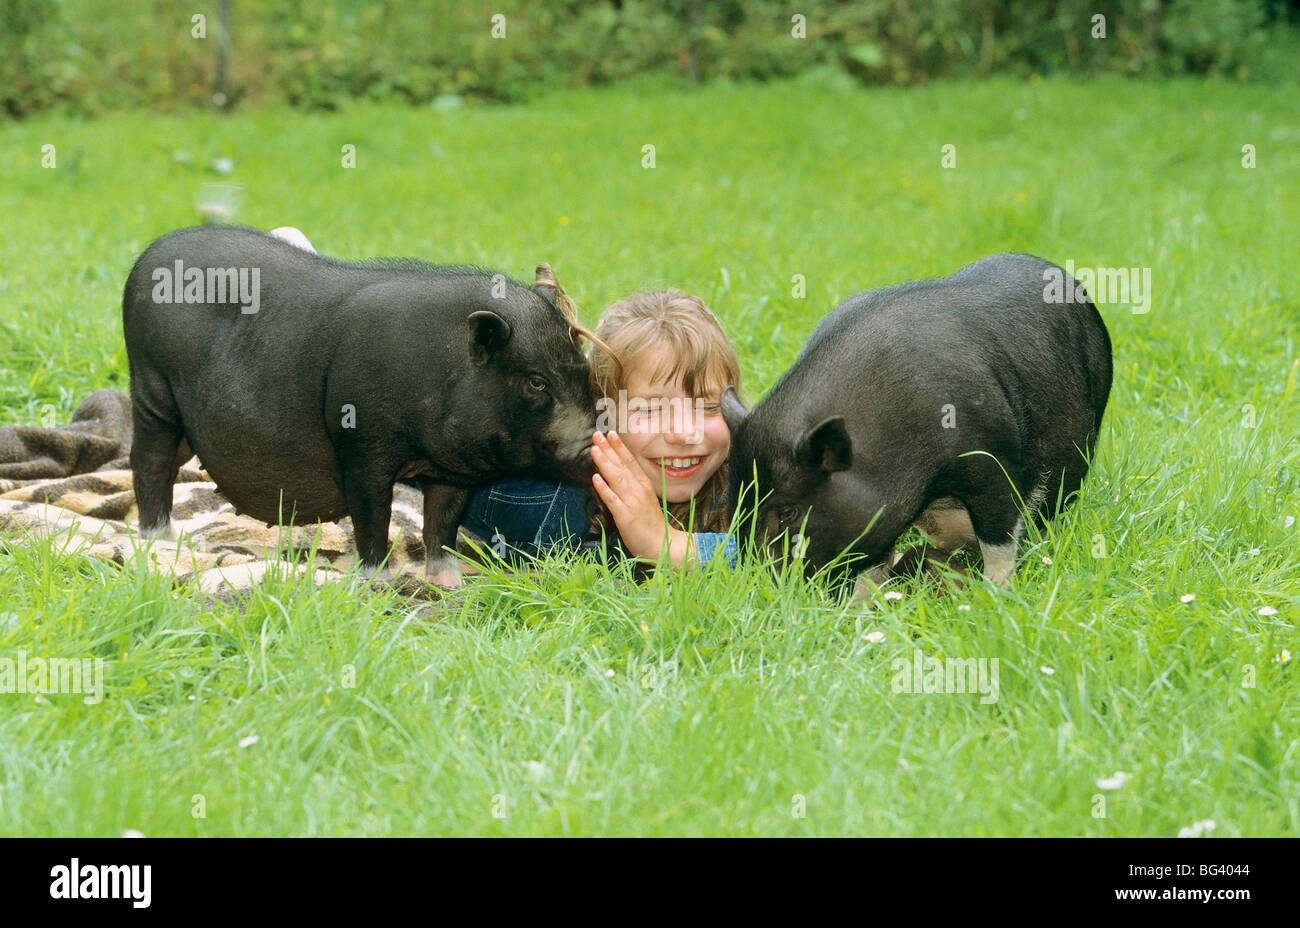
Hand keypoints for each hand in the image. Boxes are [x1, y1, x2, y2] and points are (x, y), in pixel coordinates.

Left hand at [589, 431, 693, 566]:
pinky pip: (612, 500)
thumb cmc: (652, 524)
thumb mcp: (645, 500)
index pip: (630, 462)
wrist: (662, 545)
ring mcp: (632, 502)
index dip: (619, 447)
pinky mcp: (626, 516)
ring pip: (616, 478)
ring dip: (604, 462)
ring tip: (594, 449)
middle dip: (608, 449)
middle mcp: (639, 490)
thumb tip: (618, 474)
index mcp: (644, 485)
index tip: (610, 433)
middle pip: (622, 466)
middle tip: (597, 434)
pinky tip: (595, 478)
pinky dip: (604, 488)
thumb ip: (633, 487)